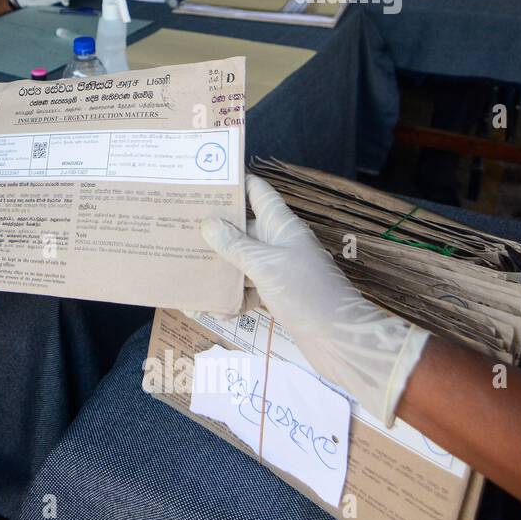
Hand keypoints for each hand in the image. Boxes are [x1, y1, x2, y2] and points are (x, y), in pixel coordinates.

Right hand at [199, 175, 429, 424]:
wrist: (340, 339)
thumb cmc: (306, 293)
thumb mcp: (266, 266)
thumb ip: (236, 245)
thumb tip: (208, 223)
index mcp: (281, 227)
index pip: (258, 193)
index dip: (236, 182)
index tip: (205, 180)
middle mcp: (280, 243)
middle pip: (244, 227)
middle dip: (215, 227)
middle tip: (180, 226)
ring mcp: (280, 270)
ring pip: (243, 259)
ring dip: (220, 263)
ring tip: (187, 264)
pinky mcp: (278, 295)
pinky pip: (249, 287)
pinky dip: (233, 295)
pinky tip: (214, 306)